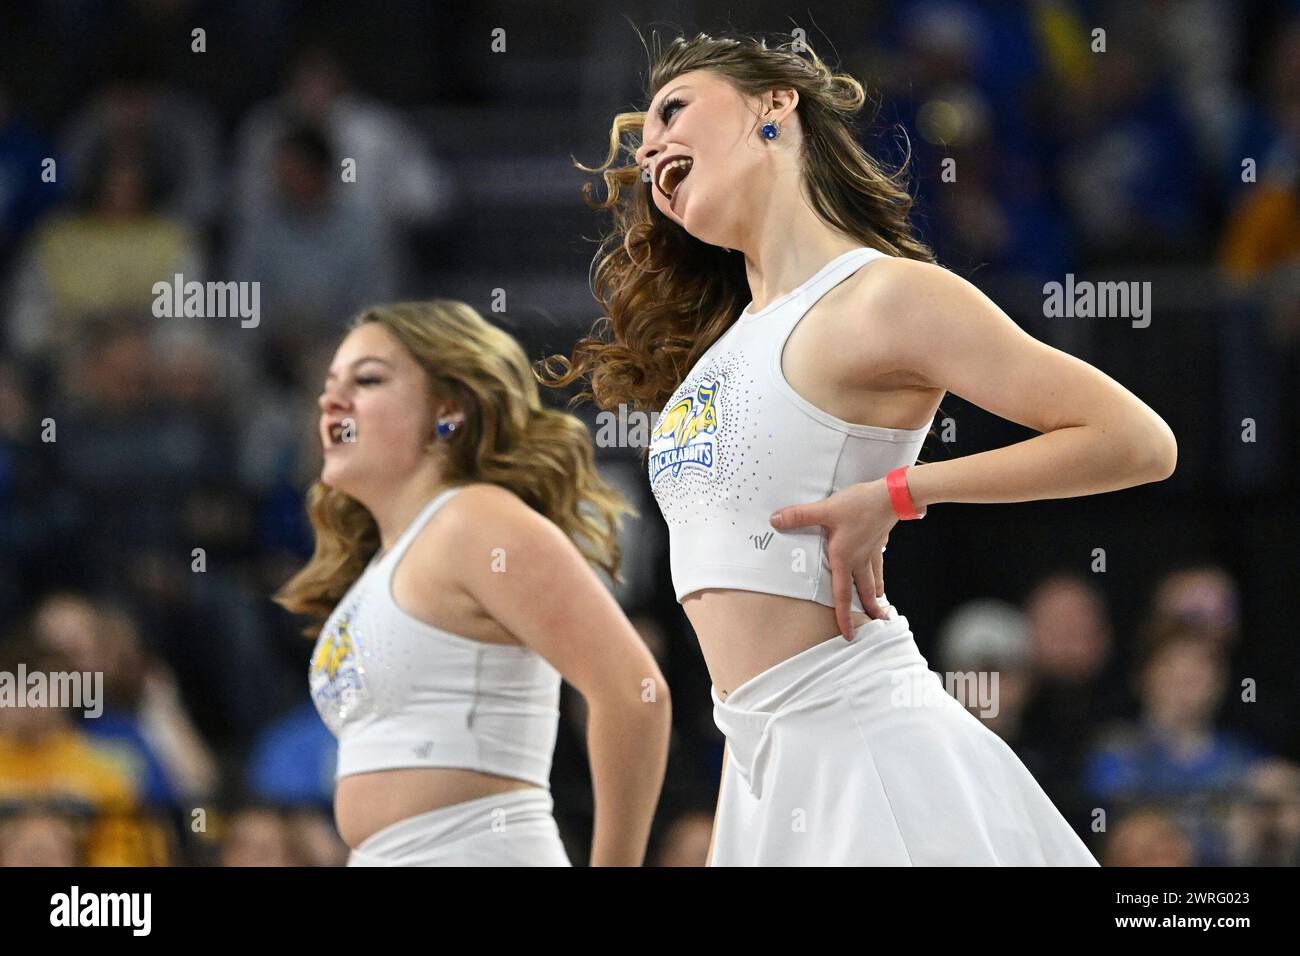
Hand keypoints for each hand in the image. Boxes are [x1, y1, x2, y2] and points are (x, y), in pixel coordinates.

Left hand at [770, 478, 911, 641]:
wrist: (892, 496)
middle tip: (877, 623)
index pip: (843, 595)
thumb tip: (776, 520)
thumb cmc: (860, 505)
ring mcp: (871, 551)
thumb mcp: (826, 509)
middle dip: (870, 610)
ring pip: (874, 578)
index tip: (849, 635)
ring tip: (879, 602)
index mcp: (844, 558)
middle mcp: (859, 560)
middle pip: (865, 592)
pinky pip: (878, 562)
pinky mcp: (879, 540)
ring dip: (876, 593)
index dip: (844, 617)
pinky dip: (879, 571)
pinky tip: (878, 571)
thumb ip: (800, 516)